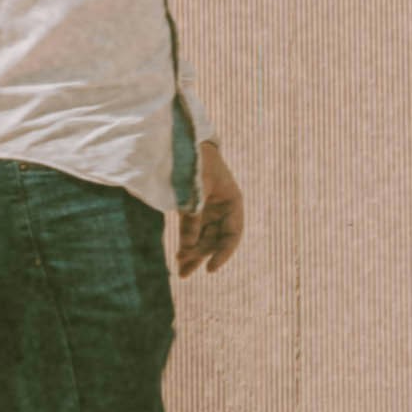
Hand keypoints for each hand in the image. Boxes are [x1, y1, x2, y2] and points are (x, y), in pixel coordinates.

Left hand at [177, 136, 248, 276]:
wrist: (180, 139)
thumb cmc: (193, 161)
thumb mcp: (194, 191)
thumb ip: (192, 218)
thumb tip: (188, 249)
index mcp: (232, 201)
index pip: (232, 234)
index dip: (224, 253)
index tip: (211, 268)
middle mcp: (223, 206)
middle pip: (215, 239)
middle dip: (201, 256)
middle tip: (185, 272)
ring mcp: (208, 206)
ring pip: (203, 236)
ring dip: (192, 252)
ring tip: (180, 270)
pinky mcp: (193, 205)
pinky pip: (192, 228)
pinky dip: (186, 241)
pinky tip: (179, 256)